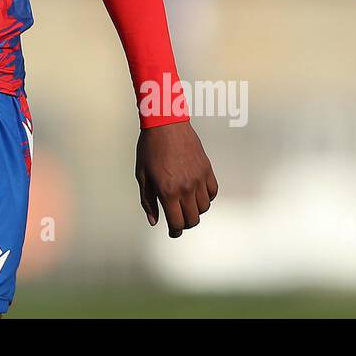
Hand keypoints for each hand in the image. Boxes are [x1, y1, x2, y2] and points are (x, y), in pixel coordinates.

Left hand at [135, 121, 217, 237]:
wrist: (165, 123)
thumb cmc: (150, 148)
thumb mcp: (142, 175)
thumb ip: (148, 200)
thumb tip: (154, 220)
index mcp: (167, 191)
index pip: (177, 222)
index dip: (175, 232)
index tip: (173, 232)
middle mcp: (186, 187)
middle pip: (192, 219)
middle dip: (184, 223)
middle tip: (178, 220)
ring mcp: (198, 178)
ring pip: (204, 208)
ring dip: (195, 210)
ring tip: (185, 205)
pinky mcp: (206, 169)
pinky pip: (212, 192)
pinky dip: (206, 197)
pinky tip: (196, 194)